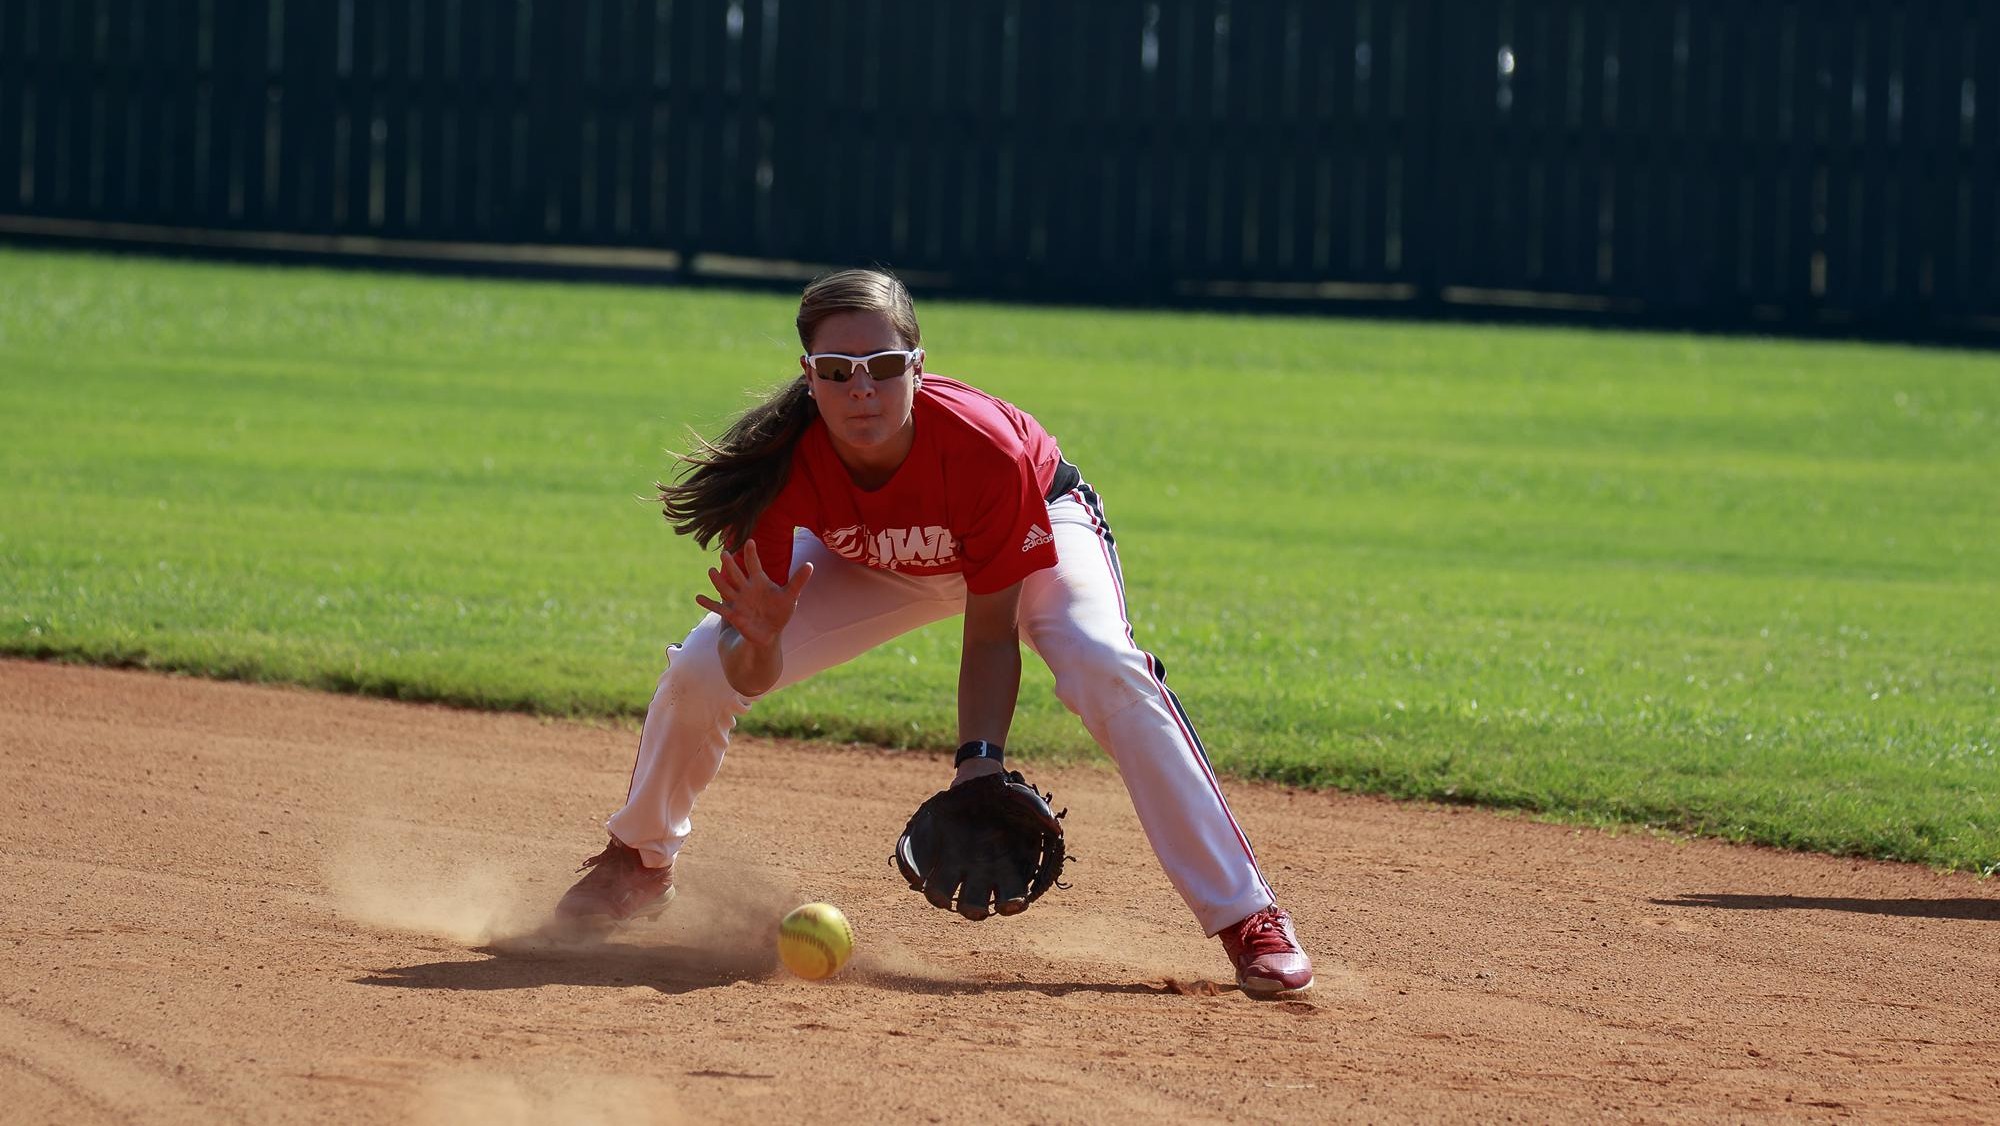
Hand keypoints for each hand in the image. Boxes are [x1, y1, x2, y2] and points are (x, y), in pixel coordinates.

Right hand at [693, 539, 811, 648]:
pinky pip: (719, 608)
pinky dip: (709, 603)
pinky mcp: (733, 615)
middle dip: (731, 565)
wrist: (770, 631)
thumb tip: (810, 564)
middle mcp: (746, 588)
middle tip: (725, 553)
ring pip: (726, 588)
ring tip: (711, 571)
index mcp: (760, 581)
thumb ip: (798, 580)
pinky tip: (698, 598)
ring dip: (718, 580)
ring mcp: (738, 601)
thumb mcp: (791, 596)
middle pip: (737, 574)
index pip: (754, 564)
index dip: (752, 553)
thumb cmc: (780, 611)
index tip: (750, 541)